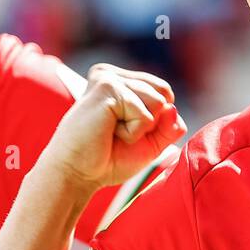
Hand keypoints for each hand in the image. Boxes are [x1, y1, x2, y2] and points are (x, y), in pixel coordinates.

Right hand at [43, 63, 185, 190]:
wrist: (76, 174)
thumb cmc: (108, 159)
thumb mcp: (150, 143)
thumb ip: (169, 126)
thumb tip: (173, 108)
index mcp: (119, 81)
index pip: (164, 91)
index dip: (156, 120)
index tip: (125, 131)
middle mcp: (112, 74)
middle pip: (164, 93)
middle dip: (150, 122)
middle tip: (117, 133)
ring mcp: (108, 78)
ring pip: (158, 103)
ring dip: (140, 128)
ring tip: (111, 132)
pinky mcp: (107, 87)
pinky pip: (145, 115)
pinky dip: (133, 133)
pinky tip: (108, 132)